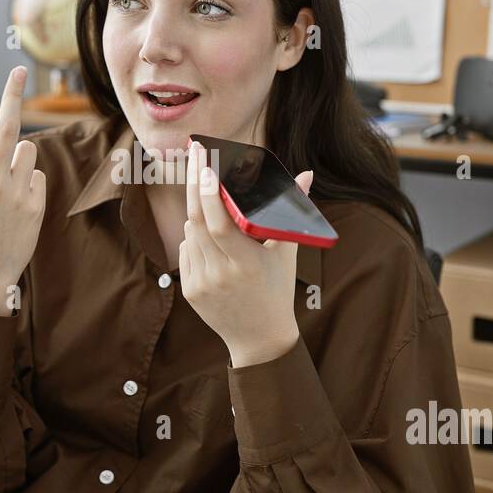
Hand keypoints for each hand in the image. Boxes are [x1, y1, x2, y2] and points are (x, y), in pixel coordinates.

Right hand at [0, 65, 45, 316]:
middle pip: (7, 129)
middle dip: (14, 96)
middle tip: (20, 70)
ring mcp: (16, 194)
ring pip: (26, 151)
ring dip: (17, 155)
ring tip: (3, 180)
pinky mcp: (35, 206)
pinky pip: (37, 175)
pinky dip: (29, 180)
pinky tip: (16, 200)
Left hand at [178, 140, 313, 367]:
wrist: (260, 338)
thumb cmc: (277, 288)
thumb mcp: (287, 251)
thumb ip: (291, 211)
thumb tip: (305, 174)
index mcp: (248, 264)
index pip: (220, 223)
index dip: (208, 193)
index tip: (204, 165)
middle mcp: (222, 274)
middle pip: (198, 221)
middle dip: (193, 184)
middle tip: (193, 154)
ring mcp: (202, 284)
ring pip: (190, 233)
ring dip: (197, 213)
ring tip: (210, 199)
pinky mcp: (190, 291)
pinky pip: (186, 251)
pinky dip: (194, 238)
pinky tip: (207, 236)